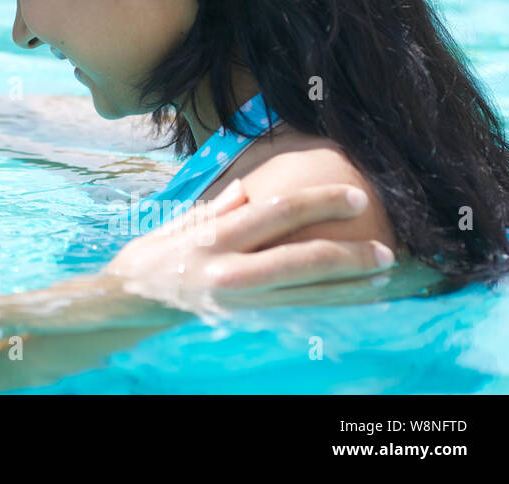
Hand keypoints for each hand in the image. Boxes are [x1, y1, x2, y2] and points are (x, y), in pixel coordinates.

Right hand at [102, 179, 395, 313]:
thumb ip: (218, 208)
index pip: (279, 211)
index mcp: (215, 236)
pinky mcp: (240, 321)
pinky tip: (350, 299)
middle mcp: (229, 270)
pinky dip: (325, 305)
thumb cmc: (150, 259)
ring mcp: (237, 302)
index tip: (356, 196)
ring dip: (348, 285)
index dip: (322, 203)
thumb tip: (251, 187)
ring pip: (305, 294)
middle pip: (302, 257)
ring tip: (380, 275)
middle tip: (385, 247)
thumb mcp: (178, 224)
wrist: (124, 304)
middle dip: (348, 252)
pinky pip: (293, 312)